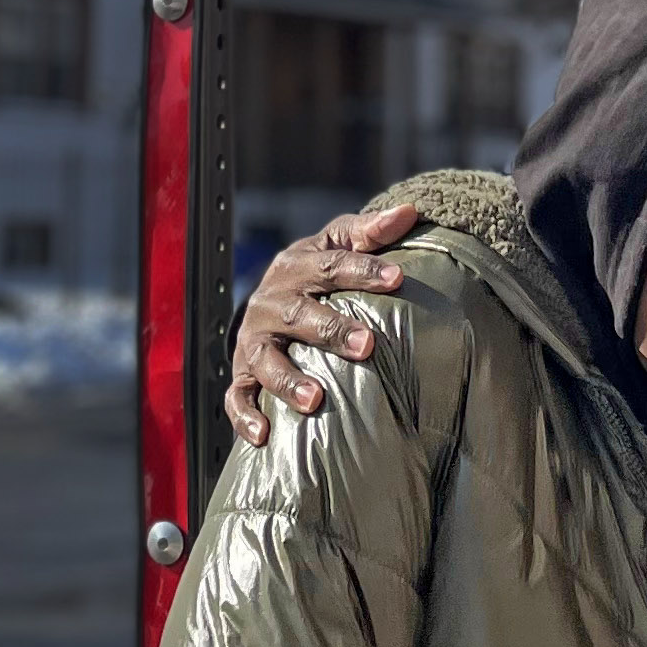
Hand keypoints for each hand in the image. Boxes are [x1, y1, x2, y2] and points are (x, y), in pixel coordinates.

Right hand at [222, 202, 423, 444]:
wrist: (271, 300)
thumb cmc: (317, 272)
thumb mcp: (338, 245)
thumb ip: (371, 232)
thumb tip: (409, 211)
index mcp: (296, 266)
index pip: (331, 265)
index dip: (363, 270)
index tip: (398, 278)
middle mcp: (270, 302)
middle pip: (298, 314)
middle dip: (330, 329)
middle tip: (367, 345)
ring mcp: (253, 339)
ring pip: (265, 359)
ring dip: (288, 379)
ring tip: (317, 398)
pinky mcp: (242, 372)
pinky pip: (237, 396)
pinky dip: (246, 416)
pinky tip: (265, 435)